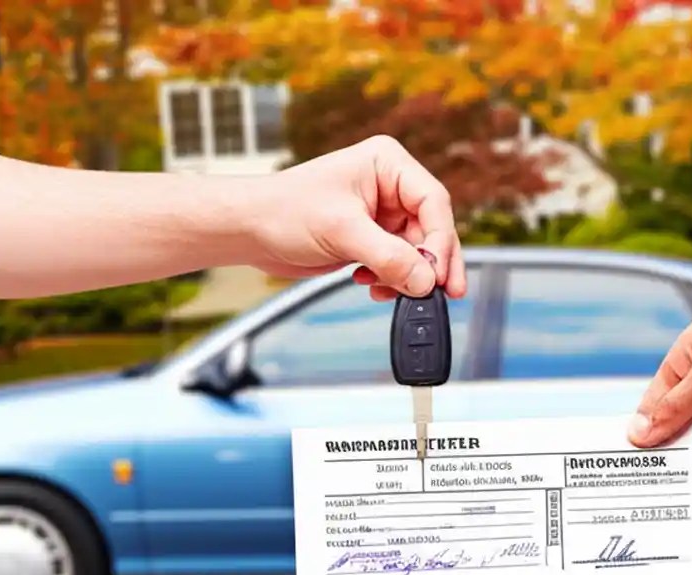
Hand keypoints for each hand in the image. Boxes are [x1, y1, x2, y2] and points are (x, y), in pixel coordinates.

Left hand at [247, 135, 465, 298]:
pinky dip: (391, 279)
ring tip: (386, 288)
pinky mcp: (371, 237)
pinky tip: (370, 284)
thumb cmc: (283, 211)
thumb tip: (426, 281)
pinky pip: (399, 263)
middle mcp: (389, 185)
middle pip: (431, 229)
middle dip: (431, 264)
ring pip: (417, 251)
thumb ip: (389, 257)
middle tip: (443, 293)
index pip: (433, 202)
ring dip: (407, 276)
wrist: (248, 230)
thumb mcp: (342, 232)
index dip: (440, 241)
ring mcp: (382, 213)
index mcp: (387, 164)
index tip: (438, 275)